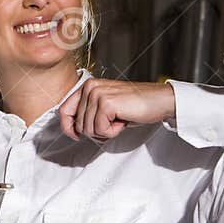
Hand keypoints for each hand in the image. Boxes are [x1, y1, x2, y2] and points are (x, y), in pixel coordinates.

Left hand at [59, 79, 174, 140]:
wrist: (159, 101)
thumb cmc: (135, 106)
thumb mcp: (106, 107)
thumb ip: (89, 112)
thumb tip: (72, 129)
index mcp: (88, 86)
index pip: (64, 111)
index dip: (68, 128)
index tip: (76, 136)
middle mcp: (90, 87)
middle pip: (78, 125)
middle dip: (96, 131)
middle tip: (113, 123)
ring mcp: (97, 94)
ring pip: (88, 129)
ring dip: (106, 131)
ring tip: (119, 119)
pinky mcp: (106, 103)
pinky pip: (100, 130)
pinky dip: (113, 132)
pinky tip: (123, 120)